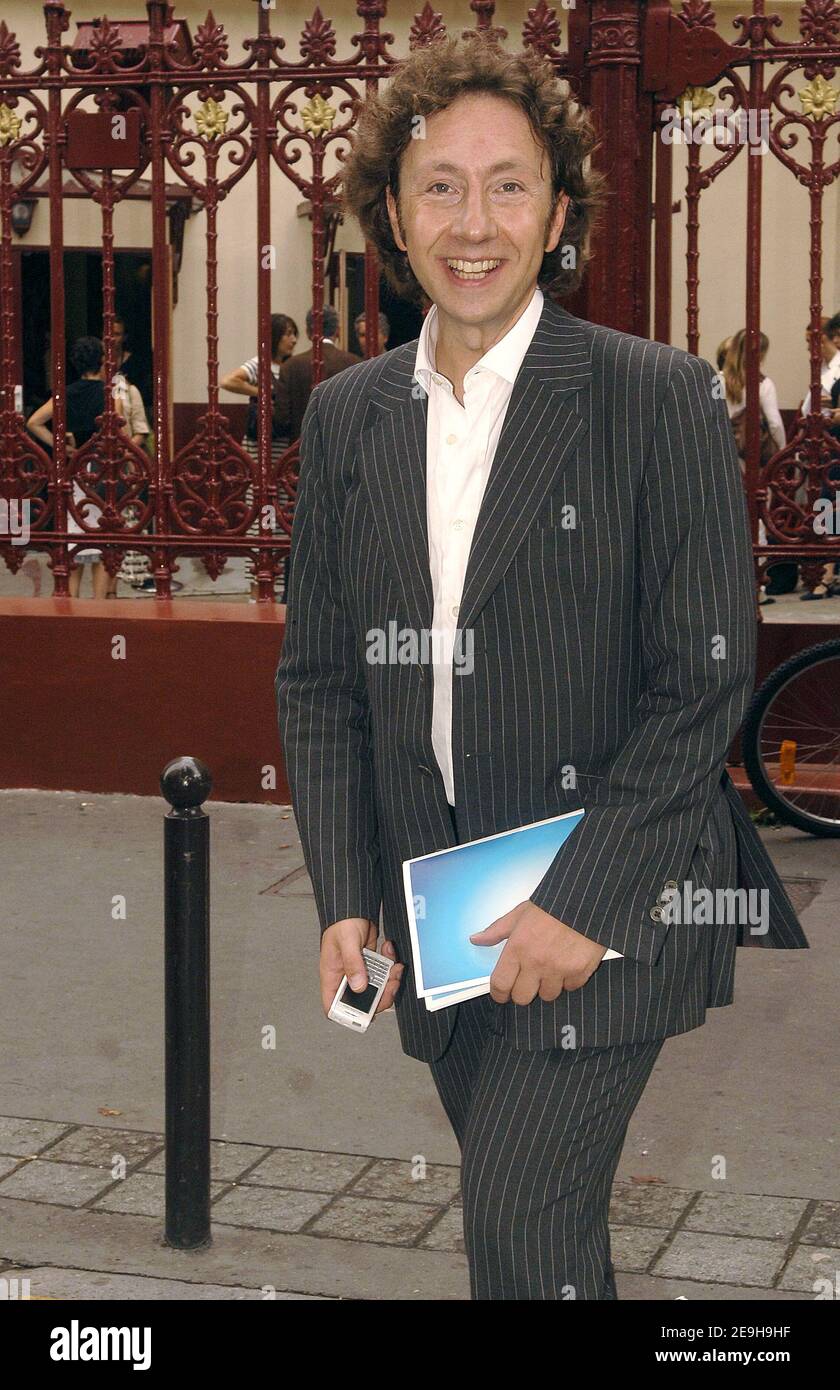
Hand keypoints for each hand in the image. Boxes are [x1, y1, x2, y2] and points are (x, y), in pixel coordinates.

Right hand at [320, 917, 404, 1017]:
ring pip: (376, 988)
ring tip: (394, 966)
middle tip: (390, 985)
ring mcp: (359, 971)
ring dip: (389, 980)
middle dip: (380, 996)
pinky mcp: (370, 964)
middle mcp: (345, 977)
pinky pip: (383, 973)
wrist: (354, 906)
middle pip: (361, 1001)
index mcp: (332, 976)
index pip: (332, 1005)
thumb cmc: (342, 921)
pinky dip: (390, 965)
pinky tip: (388, 950)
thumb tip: (359, 986)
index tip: (366, 1013)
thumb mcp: (347, 942)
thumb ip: (353, 964)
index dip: (346, 1016)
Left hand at [469, 900, 607, 1004]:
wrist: (585, 899)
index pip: (501, 985)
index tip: (502, 994)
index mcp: (517, 948)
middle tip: (527, 981)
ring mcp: (559, 970)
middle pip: (523, 998)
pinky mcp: (580, 972)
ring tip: (550, 969)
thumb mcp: (519, 913)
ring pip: (548, 995)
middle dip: (523, 992)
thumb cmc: (551, 905)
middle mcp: (536, 963)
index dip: (499, 994)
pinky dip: (568, 981)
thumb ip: (496, 930)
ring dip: (547, 986)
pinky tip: (568, 965)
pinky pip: (570, 988)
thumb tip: (475, 939)